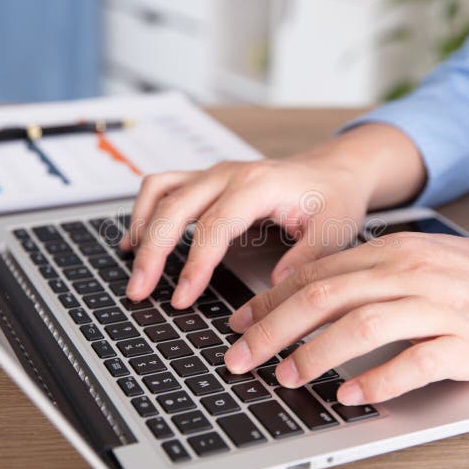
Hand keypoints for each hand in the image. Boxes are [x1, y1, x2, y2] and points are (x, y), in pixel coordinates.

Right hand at [120, 124, 425, 307]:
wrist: (334, 171)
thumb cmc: (333, 199)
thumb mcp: (334, 230)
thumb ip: (306, 259)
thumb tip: (276, 287)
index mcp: (258, 185)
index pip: (214, 226)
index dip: (194, 265)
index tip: (181, 298)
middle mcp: (229, 174)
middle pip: (175, 207)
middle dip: (152, 251)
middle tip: (138, 291)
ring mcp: (214, 174)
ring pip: (160, 191)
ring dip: (142, 228)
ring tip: (133, 267)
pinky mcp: (206, 181)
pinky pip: (163, 188)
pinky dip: (145, 212)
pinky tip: (135, 240)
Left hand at [224, 234, 468, 404]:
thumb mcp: (419, 259)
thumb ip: (368, 273)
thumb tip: (308, 294)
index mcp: (392, 251)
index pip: (316, 273)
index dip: (270, 299)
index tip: (239, 322)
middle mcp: (409, 273)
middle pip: (324, 297)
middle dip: (273, 327)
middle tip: (240, 355)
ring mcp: (438, 306)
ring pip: (361, 325)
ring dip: (315, 353)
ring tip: (286, 376)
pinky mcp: (465, 341)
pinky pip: (412, 362)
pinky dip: (375, 379)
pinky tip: (349, 394)